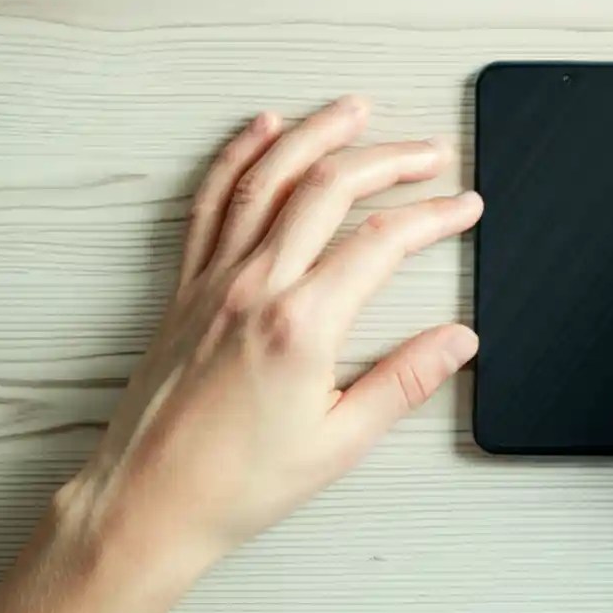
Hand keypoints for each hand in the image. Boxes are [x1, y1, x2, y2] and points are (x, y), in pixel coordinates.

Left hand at [0, 96, 483, 612]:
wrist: (148, 501)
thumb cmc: (236, 482)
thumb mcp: (340, 442)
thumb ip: (404, 381)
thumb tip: (458, 342)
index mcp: (301, 325)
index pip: (382, 242)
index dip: (433, 216)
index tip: (464, 206)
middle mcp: (254, 286)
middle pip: (329, 189)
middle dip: (388, 159)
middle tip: (429, 153)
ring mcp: (214, 279)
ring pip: (268, 178)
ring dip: (315, 134)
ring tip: (353, 111)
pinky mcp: (186, 286)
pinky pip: (212, 202)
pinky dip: (238, 157)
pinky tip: (260, 132)